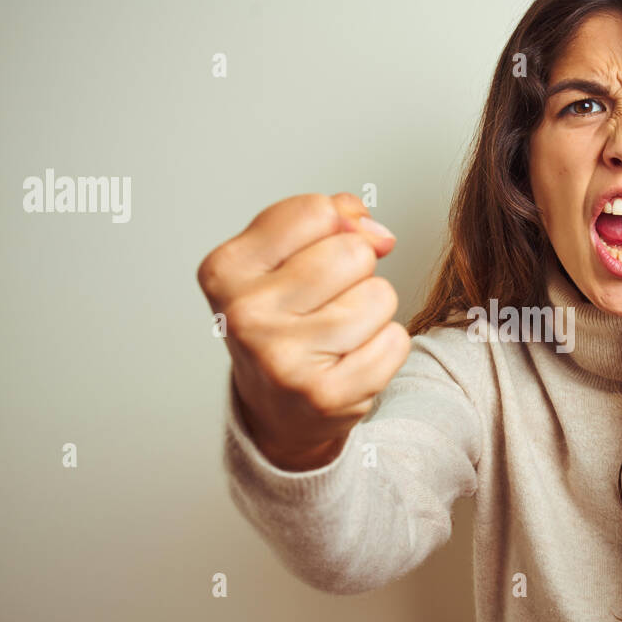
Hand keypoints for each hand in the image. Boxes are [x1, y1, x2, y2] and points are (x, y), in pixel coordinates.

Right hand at [196, 193, 409, 470]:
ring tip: (339, 334)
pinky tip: (351, 361)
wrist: (277, 409)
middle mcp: (246, 314)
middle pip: (354, 253)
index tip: (320, 254)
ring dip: (373, 311)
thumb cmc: (285, 320)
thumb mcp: (285, 256)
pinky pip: (395, 341)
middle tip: (327, 303)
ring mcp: (282, 359)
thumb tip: (378, 234)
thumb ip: (330, 220)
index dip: (336, 227)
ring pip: (380, 295)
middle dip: (357, 272)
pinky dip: (385, 347)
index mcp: (227, 270)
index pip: (316, 212)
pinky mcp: (325, 395)